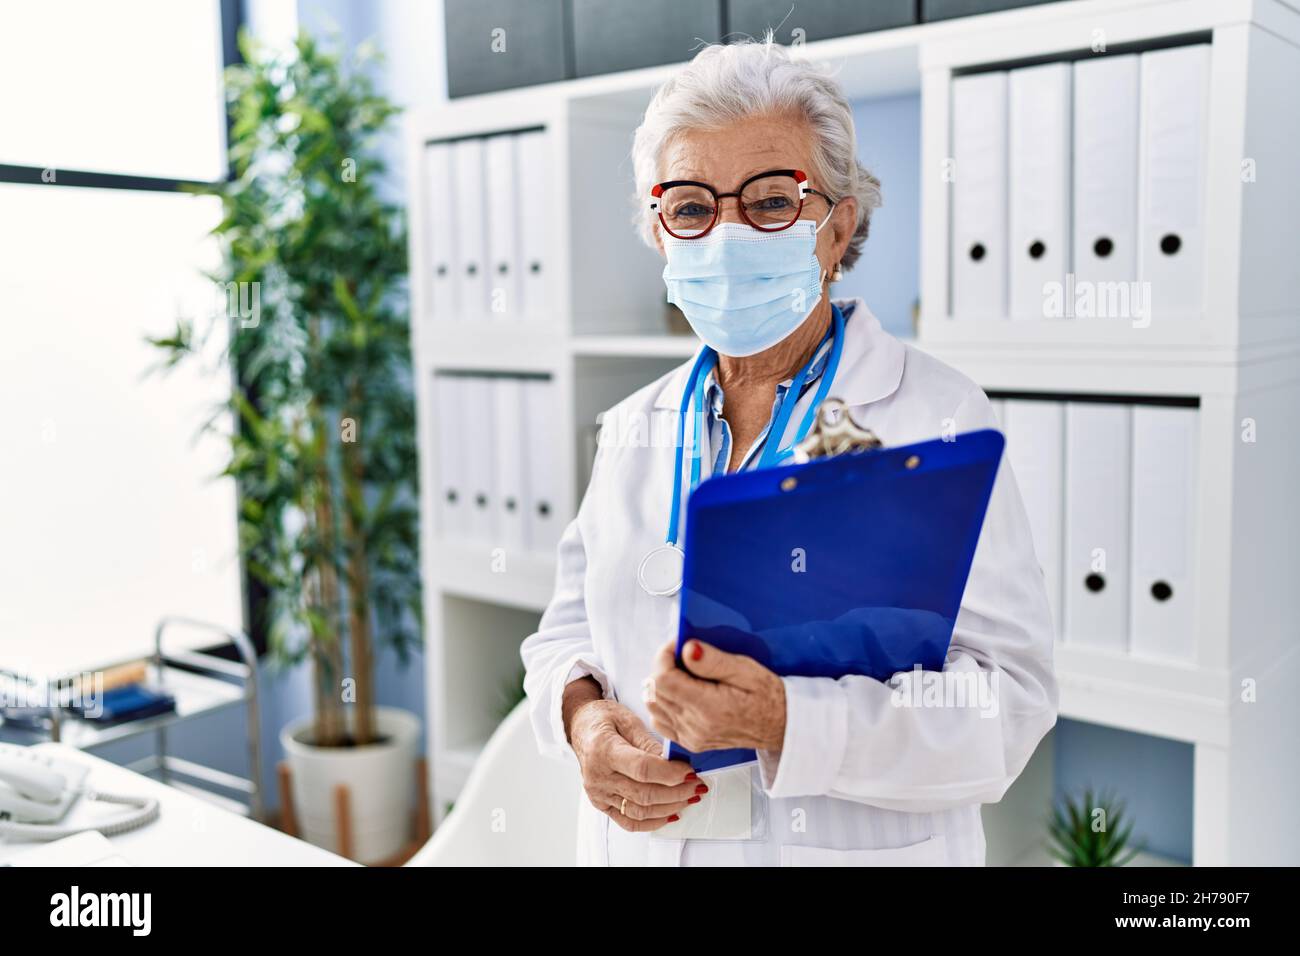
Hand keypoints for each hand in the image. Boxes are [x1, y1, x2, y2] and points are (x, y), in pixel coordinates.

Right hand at [566, 693, 706, 831]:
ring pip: (639, 811)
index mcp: (603, 749)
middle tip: (696, 784)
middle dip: (676, 792)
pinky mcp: (602, 804)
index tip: (690, 771)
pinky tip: (670, 814)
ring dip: (669, 807)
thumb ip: (651, 744)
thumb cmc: (604, 720)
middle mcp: (598, 776)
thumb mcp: (629, 720)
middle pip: (643, 793)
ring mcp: (599, 793)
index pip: (642, 769)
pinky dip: (653, 822)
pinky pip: (629, 822)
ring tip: (689, 797)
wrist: (582, 727)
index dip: (670, 773)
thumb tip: (676, 762)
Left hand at [645, 639, 786, 752]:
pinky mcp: (690, 742)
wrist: (781, 726)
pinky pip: (660, 720)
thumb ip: (714, 661)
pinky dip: (663, 703)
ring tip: (682, 672)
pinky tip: (680, 692)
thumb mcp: (746, 669)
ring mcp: (690, 738)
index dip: (664, 656)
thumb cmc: (768, 696)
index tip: (677, 644)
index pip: (663, 679)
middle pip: (654, 691)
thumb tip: (687, 649)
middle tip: (682, 654)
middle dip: (663, 666)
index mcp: (709, 708)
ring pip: (653, 705)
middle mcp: (695, 726)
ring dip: (661, 684)